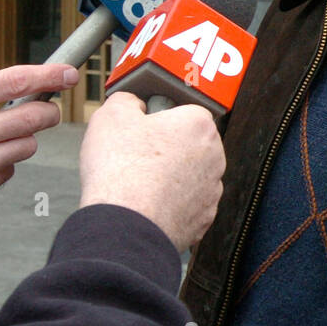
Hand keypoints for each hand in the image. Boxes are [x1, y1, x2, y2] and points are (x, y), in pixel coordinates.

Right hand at [0, 64, 77, 238]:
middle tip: (46, 108)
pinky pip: (9, 171)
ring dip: (22, 138)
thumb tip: (7, 82)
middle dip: (46, 110)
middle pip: (32, 116)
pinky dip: (3, 163)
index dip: (47, 75)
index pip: (11, 82)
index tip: (67, 73)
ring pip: (26, 145)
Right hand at [78, 92, 224, 251]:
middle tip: (137, 157)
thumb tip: (135, 104)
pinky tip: (148, 206)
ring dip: (171, 178)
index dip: (160, 119)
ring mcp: (212, 190)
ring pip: (190, 176)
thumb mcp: (111, 115)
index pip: (185, 112)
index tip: (142, 130)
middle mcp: (215, 156)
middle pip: (190, 145)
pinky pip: (187, 204)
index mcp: (199, 125)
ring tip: (139, 185)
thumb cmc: (121, 170)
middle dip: (168, 149)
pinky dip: (171, 205)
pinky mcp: (204, 218)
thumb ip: (128, 100)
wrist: (125, 225)